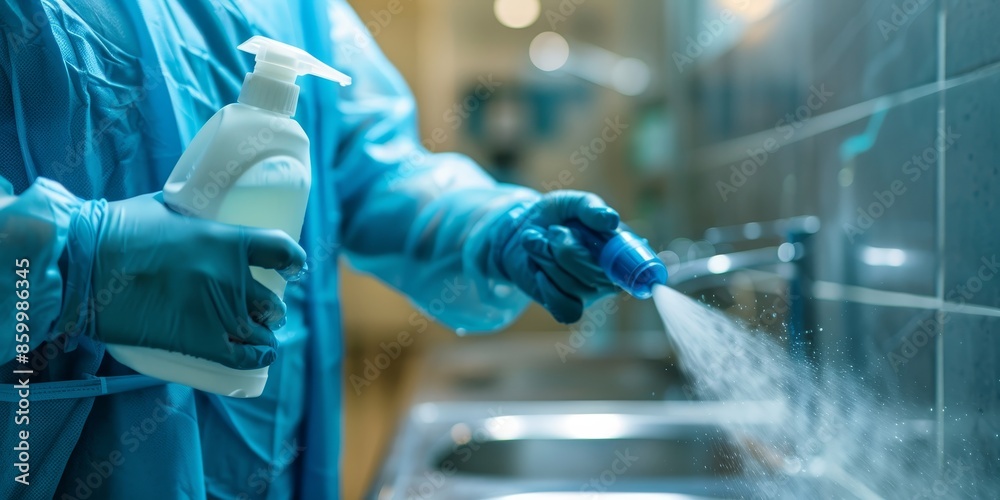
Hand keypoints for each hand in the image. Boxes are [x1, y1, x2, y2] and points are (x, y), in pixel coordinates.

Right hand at [80, 193, 305, 368]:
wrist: (82, 266)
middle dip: (271, 307)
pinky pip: (243, 357)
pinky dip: (256, 357)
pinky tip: (259, 354)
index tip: (295, 267)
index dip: (294, 260)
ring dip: (264, 332)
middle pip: (273, 301)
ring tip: (259, 332)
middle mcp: (231, 279)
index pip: (282, 251)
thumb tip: (197, 207)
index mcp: (227, 241)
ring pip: (262, 330)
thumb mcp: (165, 208)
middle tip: (262, 307)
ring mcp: (218, 313)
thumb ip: (191, 213)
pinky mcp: (198, 341)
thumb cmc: (116, 229)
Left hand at [490, 190, 619, 322]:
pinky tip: (539, 271)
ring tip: (539, 242)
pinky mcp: (568, 306)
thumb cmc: (554, 216)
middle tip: (553, 231)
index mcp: (620, 247)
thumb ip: (590, 208)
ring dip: (548, 261)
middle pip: (598, 277)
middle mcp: (610, 275)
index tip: (610, 256)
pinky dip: (547, 289)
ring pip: (573, 287)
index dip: (630, 265)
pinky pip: (564, 308)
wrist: (520, 231)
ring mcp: (589, 293)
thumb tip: (610, 220)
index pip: (636, 264)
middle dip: (568, 251)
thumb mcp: (571, 203)